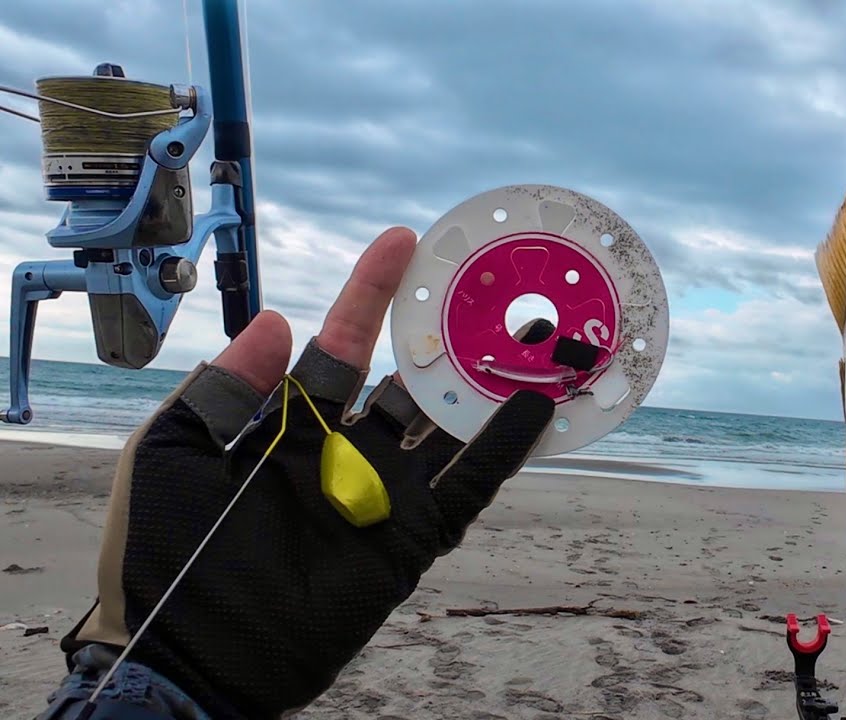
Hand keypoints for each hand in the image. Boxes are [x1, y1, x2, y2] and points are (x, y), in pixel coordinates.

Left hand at [52, 228, 553, 718]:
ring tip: (522, 334)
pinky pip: (466, 488)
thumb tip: (278, 322)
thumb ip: (219, 389)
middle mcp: (341, 455)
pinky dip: (502, 450)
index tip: (400, 246)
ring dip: (477, 383)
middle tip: (478, 284)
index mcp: (284, 429)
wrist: (190, 660)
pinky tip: (533, 411)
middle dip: (436, 333)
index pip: (338, 348)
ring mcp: (379, 496)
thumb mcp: (166, 455)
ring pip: (439, 427)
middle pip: (401, 379)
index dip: (368, 297)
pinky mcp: (409, 539)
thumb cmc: (160, 560)